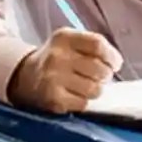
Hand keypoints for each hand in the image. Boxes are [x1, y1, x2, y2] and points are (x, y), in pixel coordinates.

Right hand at [8, 28, 123, 113]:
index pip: (98, 45)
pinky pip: (83, 103)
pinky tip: (74, 95)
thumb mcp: (70, 42)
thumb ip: (93, 46)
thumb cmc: (57, 59)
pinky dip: (83, 101)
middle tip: (98, 76)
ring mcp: (53, 79)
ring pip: (95, 89)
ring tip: (85, 86)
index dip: (112, 57)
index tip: (115, 64)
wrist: (25, 76)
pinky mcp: (53, 99)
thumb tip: (116, 63)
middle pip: (100, 69)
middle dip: (105, 75)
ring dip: (95, 90)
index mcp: (64, 37)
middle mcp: (57, 56)